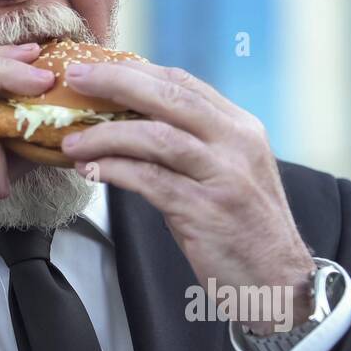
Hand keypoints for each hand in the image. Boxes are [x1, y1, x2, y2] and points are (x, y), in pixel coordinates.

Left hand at [59, 61, 314, 332]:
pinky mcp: (206, 210)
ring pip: (155, 136)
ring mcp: (224, 175)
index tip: (97, 67)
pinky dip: (115, 171)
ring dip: (105, 135)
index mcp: (241, 128)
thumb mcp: (226, 173)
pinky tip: (90, 170)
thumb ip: (191, 145)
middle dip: (116, 82)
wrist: (279, 283)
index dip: (136, 70)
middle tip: (77, 79)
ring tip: (71, 141)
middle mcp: (236, 144)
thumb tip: (130, 124)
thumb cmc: (244, 230)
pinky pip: (150, 180)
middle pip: (169, 97)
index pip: (184, 83)